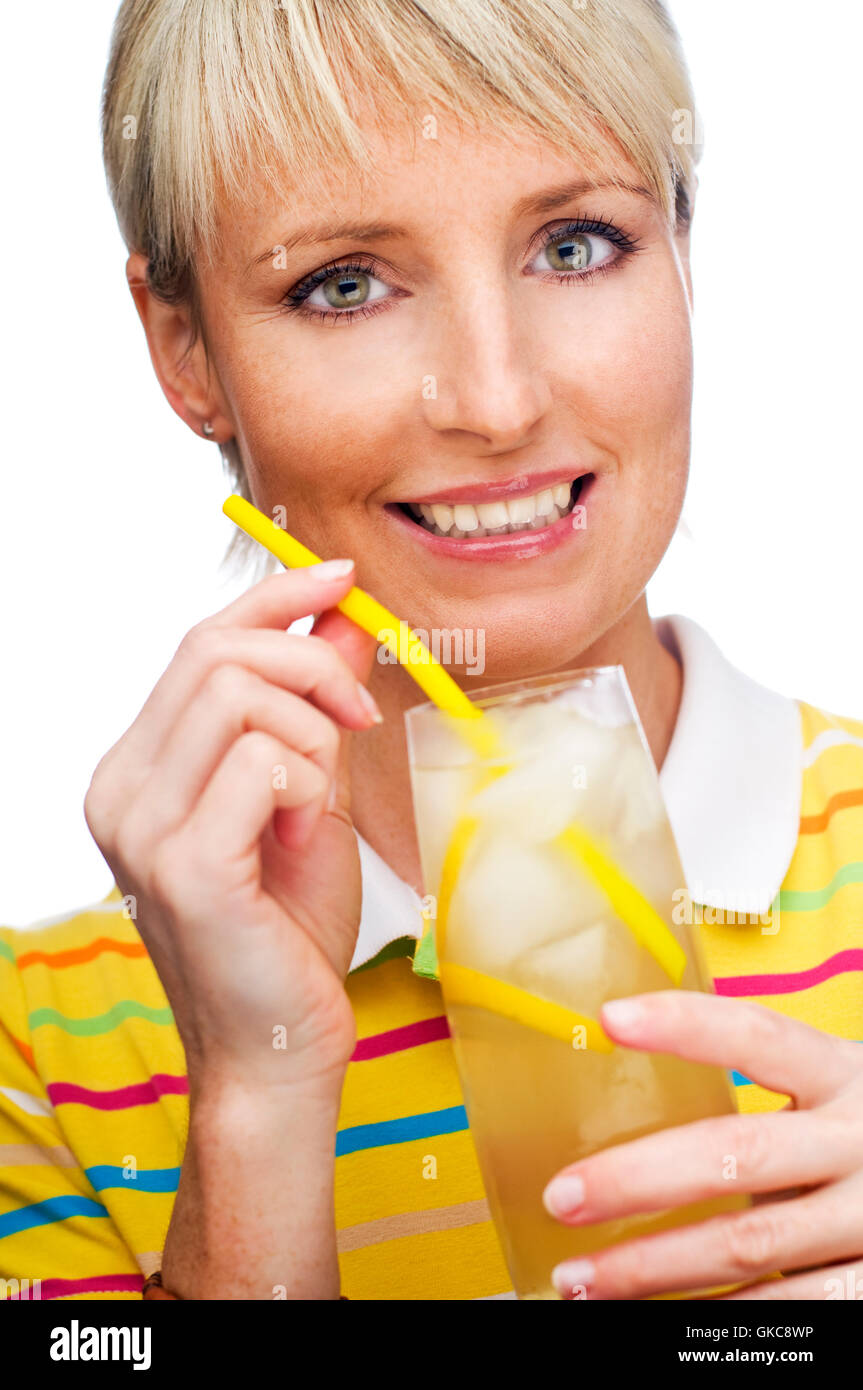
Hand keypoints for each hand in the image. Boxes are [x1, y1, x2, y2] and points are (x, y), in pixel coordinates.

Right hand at [84, 560, 380, 1094]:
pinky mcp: (182, 863)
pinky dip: (310, 787)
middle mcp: (122, 788)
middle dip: (312, 666)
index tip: (342, 579)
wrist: (279, 1048)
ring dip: (314, 740)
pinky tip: (306, 840)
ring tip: (319, 808)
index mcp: (142, 768)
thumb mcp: (313, 796)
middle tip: (360, 719)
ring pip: (242, 697)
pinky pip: (263, 762)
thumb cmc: (291, 932)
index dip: (274, 597)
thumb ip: (317, 709)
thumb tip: (342, 618)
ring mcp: (141, 826)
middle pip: (216, 652)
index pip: (198, 643)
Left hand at [542, 991, 862, 1299]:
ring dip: (656, 1267)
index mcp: (843, 1075)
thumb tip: (639, 1146)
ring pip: (753, 1245)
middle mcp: (861, 1140)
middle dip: (639, 1179)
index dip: (685, 1024)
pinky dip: (723, 1320)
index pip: (758, 1036)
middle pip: (738, 1155)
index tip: (609, 1017)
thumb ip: (769, 1114)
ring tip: (583, 1279)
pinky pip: (794, 1310)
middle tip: (562, 1197)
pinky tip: (664, 1322)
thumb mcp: (839, 1096)